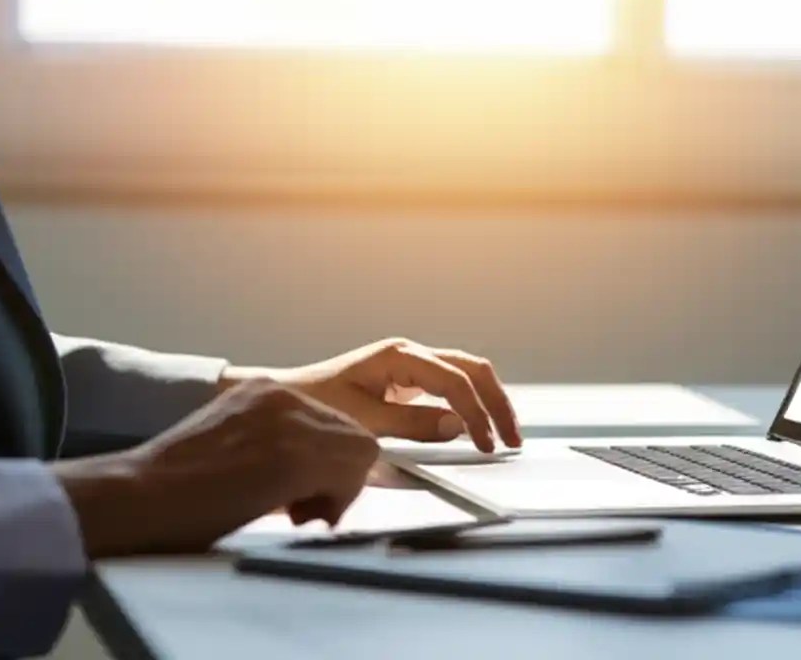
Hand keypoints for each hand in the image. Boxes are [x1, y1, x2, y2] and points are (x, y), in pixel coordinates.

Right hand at [53, 379, 378, 556]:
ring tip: (290, 513)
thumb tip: (319, 479)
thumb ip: (276, 447)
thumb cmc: (174, 489)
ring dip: (335, 493)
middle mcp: (282, 395)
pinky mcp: (293, 455)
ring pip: (359, 455)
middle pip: (354, 437)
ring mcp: (289, 420)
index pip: (335, 426)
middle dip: (338, 479)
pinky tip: (290, 515)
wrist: (135, 496)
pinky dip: (332, 503)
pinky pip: (349, 475)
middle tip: (299, 510)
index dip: (329, 468)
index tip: (300, 497)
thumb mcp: (234, 447)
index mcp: (266, 391)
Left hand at [221, 338, 520, 452]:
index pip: (454, 381)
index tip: (486, 445)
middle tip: (512, 438)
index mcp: (399, 356)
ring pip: (467, 373)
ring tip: (505, 434)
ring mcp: (411, 365)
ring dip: (489, 401)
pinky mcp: (408, 380)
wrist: (287, 399)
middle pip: (472, 369)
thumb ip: (411, 424)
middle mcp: (410, 355)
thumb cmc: (316, 407)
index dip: (476, 414)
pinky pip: (452, 385)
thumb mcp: (362, 421)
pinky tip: (480, 426)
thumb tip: (457, 426)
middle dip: (496, 402)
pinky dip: (472, 403)